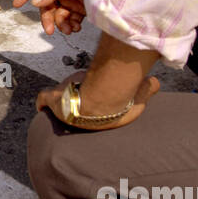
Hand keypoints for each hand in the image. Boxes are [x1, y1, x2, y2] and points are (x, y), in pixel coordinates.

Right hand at [13, 0, 106, 34]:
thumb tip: (35, 2)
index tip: (15, 5)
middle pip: (46, 7)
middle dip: (48, 19)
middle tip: (50, 31)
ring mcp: (69, 1)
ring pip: (58, 16)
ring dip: (62, 25)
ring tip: (70, 29)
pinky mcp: (79, 9)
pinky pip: (70, 20)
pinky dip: (72, 25)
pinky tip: (77, 27)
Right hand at [35, 72, 160, 130]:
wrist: (100, 102)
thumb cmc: (119, 107)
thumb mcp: (138, 98)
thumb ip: (147, 89)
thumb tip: (156, 81)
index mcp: (97, 117)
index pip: (94, 116)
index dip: (97, 112)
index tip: (98, 111)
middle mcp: (80, 116)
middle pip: (78, 109)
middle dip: (81, 107)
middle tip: (85, 102)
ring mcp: (65, 105)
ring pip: (64, 99)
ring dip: (67, 98)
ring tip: (72, 95)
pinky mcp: (53, 98)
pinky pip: (44, 100)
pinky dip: (42, 102)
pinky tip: (41, 106)